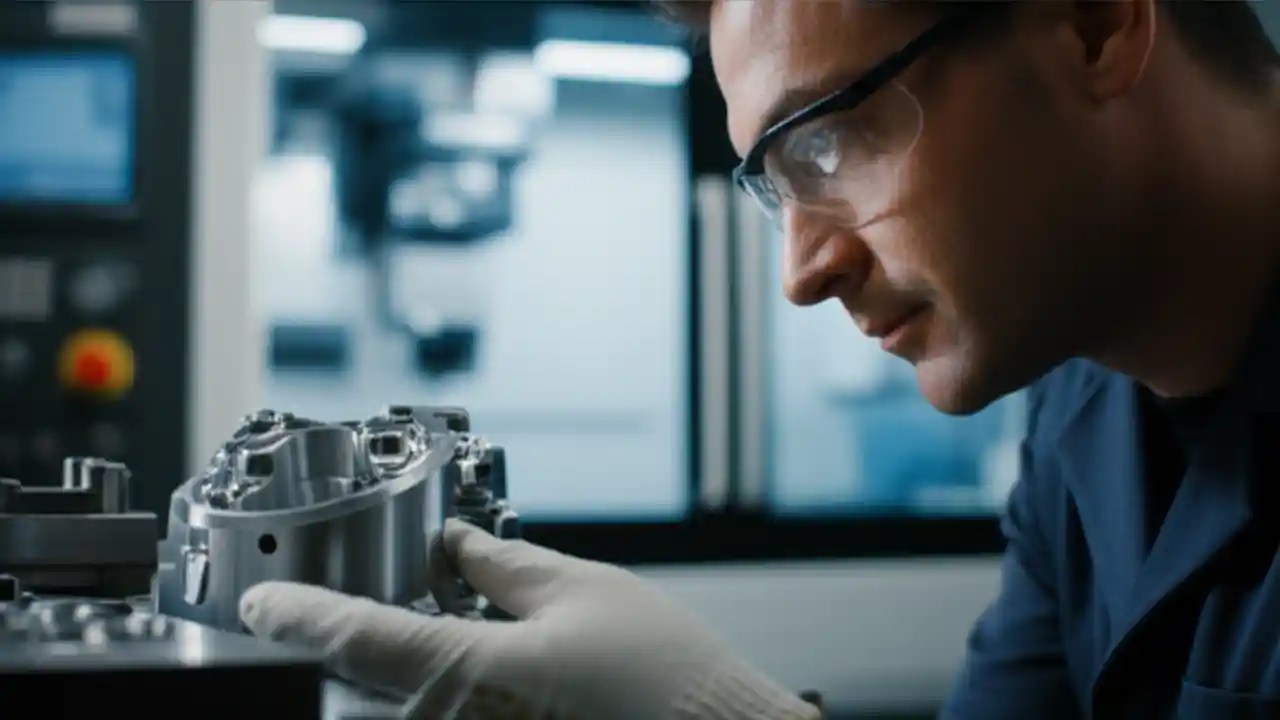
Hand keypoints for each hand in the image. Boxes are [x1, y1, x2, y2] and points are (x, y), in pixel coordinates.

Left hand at [239, 519, 820, 719]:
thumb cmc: (664, 682)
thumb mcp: (581, 594)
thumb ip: (502, 568)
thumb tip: (457, 546)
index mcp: (462, 672)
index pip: (348, 637)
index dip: (292, 614)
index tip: (260, 602)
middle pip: (351, 692)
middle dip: (331, 654)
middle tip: (324, 620)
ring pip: (388, 713)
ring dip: (377, 682)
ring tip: (393, 643)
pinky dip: (425, 701)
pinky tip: (457, 680)